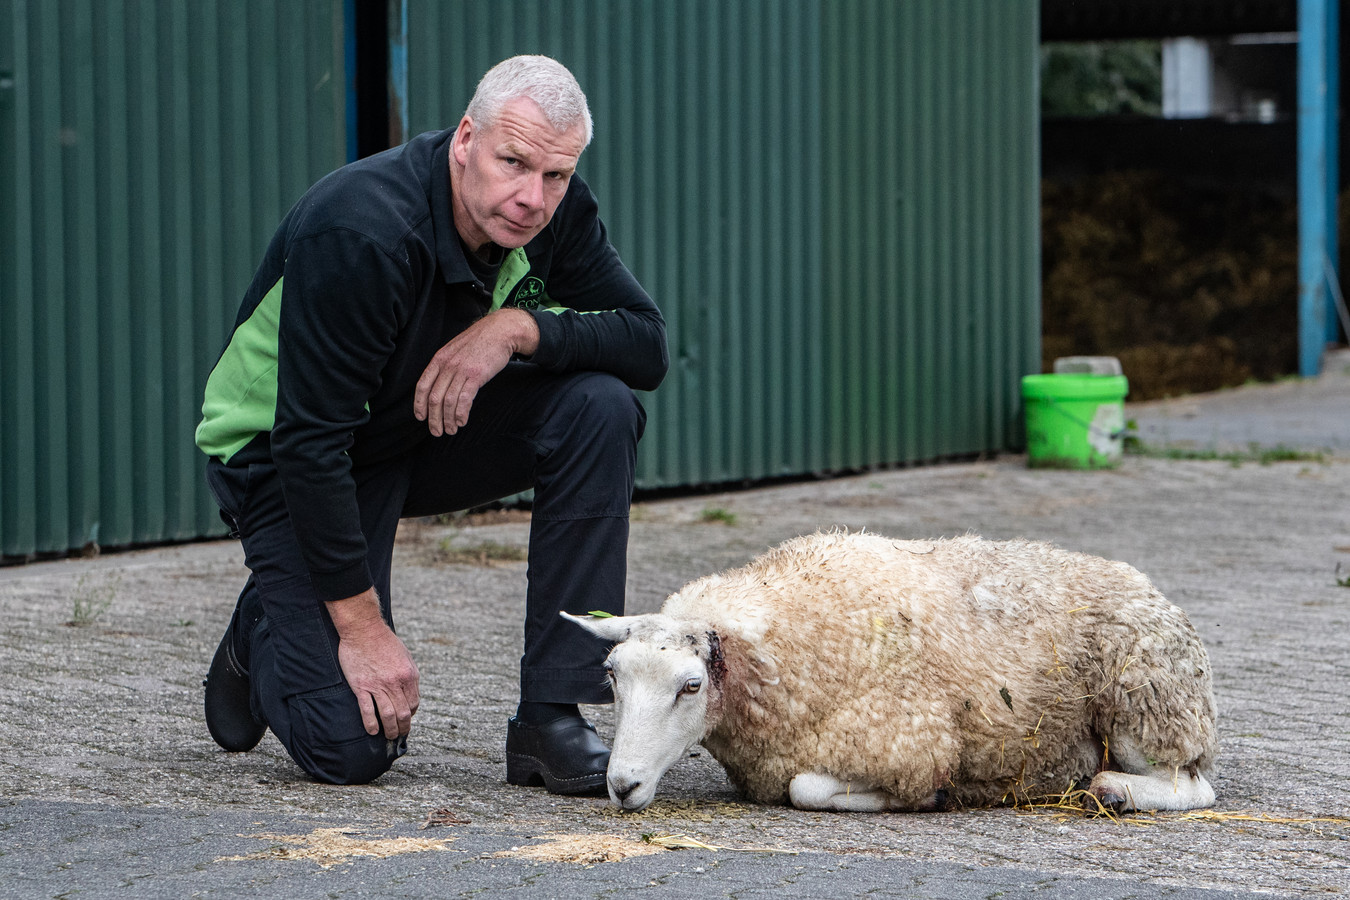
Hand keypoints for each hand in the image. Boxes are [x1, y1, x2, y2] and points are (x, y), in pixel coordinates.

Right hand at [326, 589, 419, 738]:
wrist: (364, 630)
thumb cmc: (385, 641)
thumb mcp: (405, 656)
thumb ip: (409, 674)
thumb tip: (410, 691)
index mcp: (409, 675)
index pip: (414, 703)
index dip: (411, 714)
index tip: (407, 718)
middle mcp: (396, 682)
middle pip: (403, 713)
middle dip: (403, 727)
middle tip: (399, 734)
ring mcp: (378, 685)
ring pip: (387, 715)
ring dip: (390, 730)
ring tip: (389, 736)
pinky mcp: (362, 686)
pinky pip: (367, 710)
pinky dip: (371, 724)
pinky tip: (372, 731)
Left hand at [414, 308, 539, 436]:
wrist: (500, 331)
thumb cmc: (480, 341)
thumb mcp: (456, 349)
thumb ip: (446, 365)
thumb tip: (440, 384)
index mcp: (439, 359)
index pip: (422, 385)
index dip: (419, 404)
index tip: (420, 417)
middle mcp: (447, 365)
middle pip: (434, 398)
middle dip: (434, 418)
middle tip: (437, 431)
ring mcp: (461, 370)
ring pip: (448, 401)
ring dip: (448, 420)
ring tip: (451, 430)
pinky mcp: (476, 376)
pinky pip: (464, 399)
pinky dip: (461, 413)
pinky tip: (462, 421)